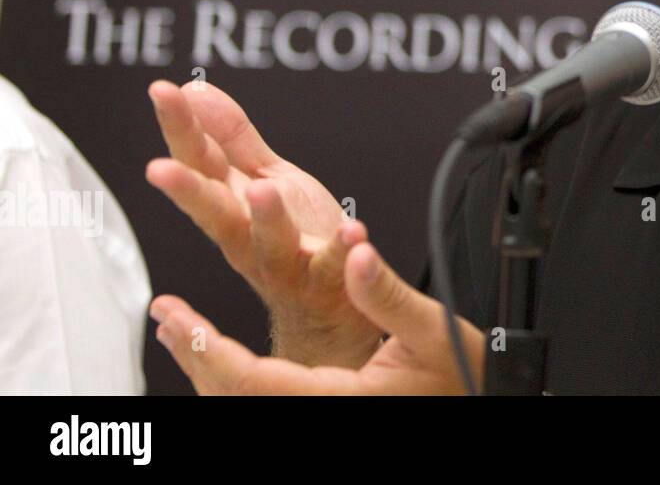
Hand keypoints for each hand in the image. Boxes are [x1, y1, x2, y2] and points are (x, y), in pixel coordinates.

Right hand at [145, 78, 380, 366]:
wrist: (329, 307)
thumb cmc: (292, 234)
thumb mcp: (262, 177)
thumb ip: (231, 138)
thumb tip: (194, 89)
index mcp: (231, 206)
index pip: (199, 162)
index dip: (179, 128)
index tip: (161, 91)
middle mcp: (247, 240)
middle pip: (214, 212)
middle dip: (187, 190)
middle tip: (159, 168)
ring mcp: (285, 264)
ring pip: (269, 245)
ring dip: (266, 219)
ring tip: (264, 190)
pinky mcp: (328, 282)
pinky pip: (334, 267)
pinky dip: (342, 250)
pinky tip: (354, 230)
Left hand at [151, 238, 485, 393]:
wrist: (483, 402)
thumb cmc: (464, 377)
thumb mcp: (435, 329)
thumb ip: (389, 294)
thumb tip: (354, 252)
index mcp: (339, 399)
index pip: (252, 381)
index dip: (206, 350)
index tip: (178, 320)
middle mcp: (321, 413)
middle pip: (234, 399)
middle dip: (193, 358)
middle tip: (167, 318)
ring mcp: (320, 416)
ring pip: (242, 406)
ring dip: (206, 370)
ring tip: (181, 333)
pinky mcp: (325, 410)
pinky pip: (263, 403)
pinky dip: (233, 380)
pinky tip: (222, 360)